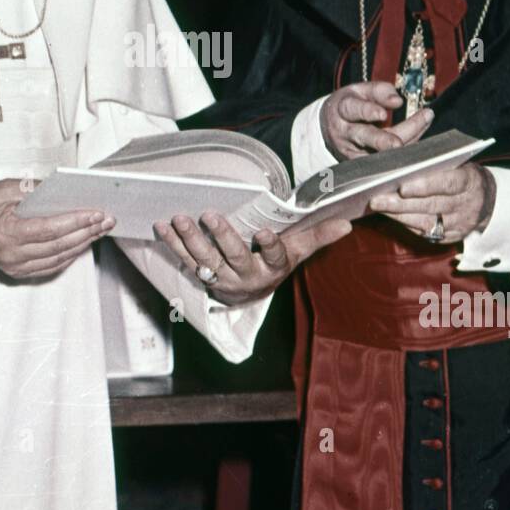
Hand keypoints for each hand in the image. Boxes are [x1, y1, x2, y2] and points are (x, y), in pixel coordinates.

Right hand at [0, 177, 114, 278]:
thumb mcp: (4, 188)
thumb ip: (33, 189)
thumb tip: (62, 191)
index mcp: (7, 233)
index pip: (50, 229)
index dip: (77, 221)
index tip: (96, 213)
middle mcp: (12, 254)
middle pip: (59, 245)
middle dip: (87, 232)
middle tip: (106, 221)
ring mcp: (15, 266)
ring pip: (58, 258)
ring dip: (82, 244)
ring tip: (99, 231)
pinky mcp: (18, 271)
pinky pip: (51, 266)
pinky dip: (69, 255)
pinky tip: (81, 244)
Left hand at [153, 209, 352, 305]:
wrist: (248, 293)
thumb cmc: (274, 262)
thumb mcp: (297, 251)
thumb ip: (318, 236)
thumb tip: (348, 224)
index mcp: (271, 269)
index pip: (274, 257)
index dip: (268, 246)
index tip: (263, 232)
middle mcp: (244, 277)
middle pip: (233, 258)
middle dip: (221, 237)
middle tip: (210, 215)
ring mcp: (219, 278)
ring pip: (204, 261)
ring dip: (189, 240)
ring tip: (179, 217)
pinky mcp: (200, 275)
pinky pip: (184, 259)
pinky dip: (171, 243)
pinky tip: (161, 225)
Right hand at [320, 81, 433, 158]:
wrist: (327, 127)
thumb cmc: (349, 106)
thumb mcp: (359, 90)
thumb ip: (379, 91)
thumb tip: (397, 101)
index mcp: (342, 109)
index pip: (353, 109)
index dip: (368, 112)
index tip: (383, 113)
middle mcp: (345, 132)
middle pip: (364, 137)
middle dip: (382, 141)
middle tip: (398, 143)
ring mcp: (351, 150)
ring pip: (378, 151)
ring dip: (403, 142)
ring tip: (425, 124)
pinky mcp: (359, 164)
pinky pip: (384, 160)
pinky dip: (403, 150)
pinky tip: (418, 137)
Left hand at [368, 162, 495, 243]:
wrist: (486, 200)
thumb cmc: (462, 174)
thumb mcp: (456, 163)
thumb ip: (433, 162)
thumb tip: (399, 158)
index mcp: (470, 180)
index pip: (448, 183)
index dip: (425, 186)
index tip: (402, 187)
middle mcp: (467, 204)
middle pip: (431, 205)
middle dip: (401, 204)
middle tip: (376, 199)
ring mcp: (460, 224)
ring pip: (425, 221)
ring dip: (398, 215)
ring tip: (378, 206)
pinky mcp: (451, 237)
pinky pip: (425, 233)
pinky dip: (405, 224)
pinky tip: (390, 215)